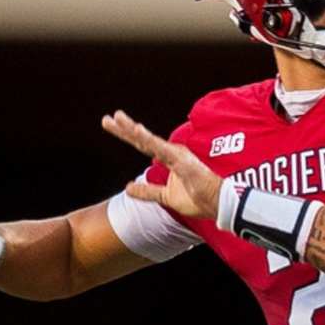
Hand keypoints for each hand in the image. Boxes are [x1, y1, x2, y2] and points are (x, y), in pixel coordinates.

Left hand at [101, 110, 222, 218]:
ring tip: (118, 119)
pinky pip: (162, 150)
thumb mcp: (165, 197)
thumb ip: (147, 191)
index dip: (126, 134)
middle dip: (124, 129)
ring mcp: (177, 156)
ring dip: (133, 130)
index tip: (109, 123)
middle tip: (106, 119)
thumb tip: (127, 188)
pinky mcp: (183, 162)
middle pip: (143, 139)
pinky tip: (137, 131)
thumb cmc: (197, 198)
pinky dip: (149, 140)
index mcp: (169, 157)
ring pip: (150, 141)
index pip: (143, 144)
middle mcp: (172, 152)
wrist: (218, 205)